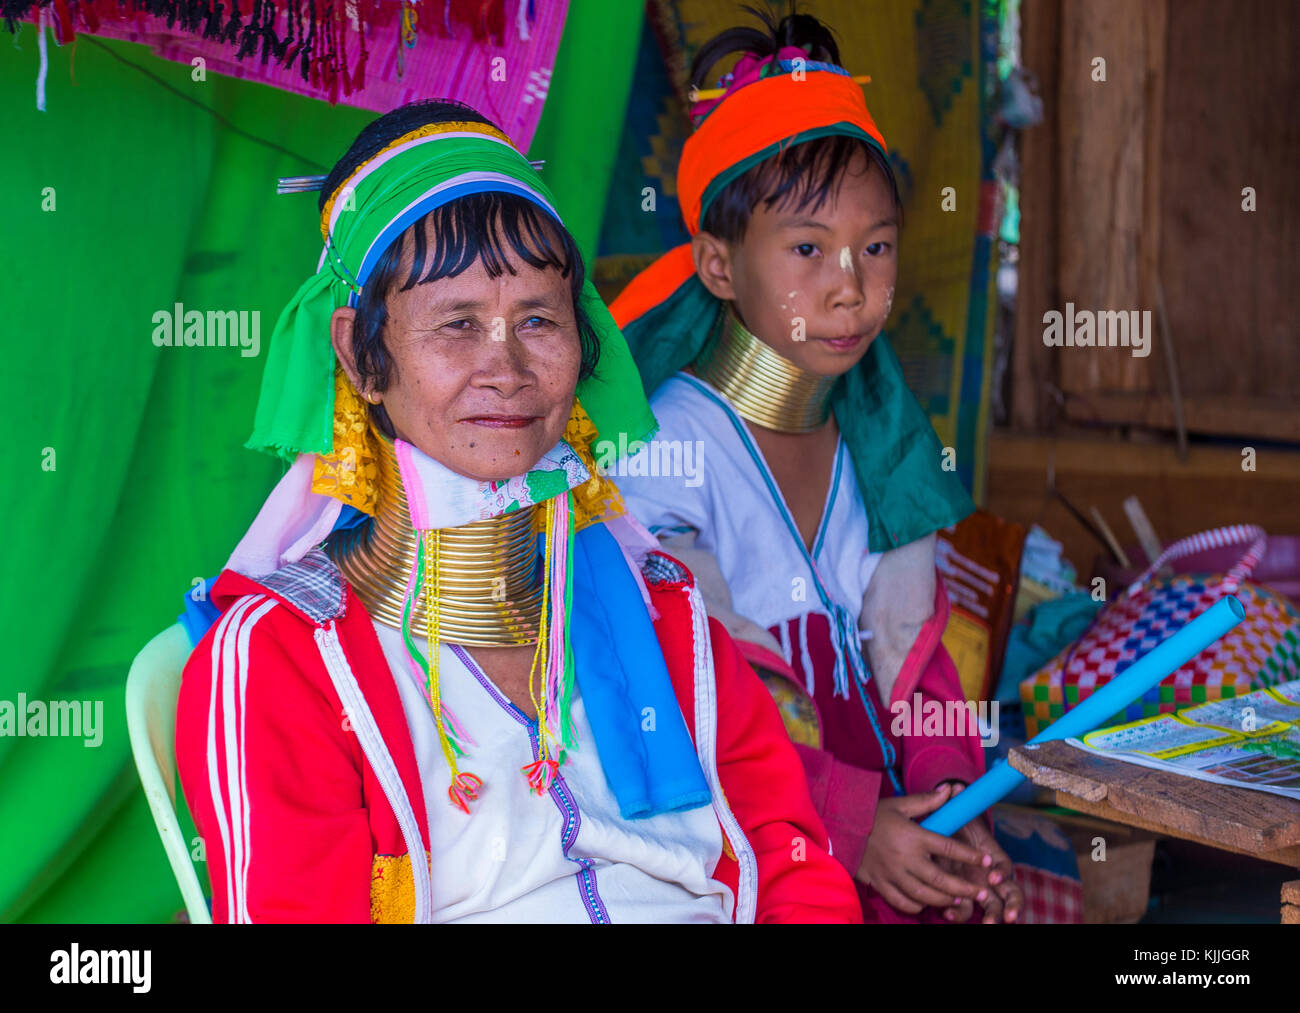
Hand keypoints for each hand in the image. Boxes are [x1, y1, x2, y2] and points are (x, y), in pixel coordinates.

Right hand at [856, 784, 991, 914]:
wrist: (841, 827)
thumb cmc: (873, 815)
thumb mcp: (900, 805)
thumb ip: (927, 801)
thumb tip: (952, 790)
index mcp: (913, 836)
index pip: (949, 847)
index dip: (970, 856)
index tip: (987, 861)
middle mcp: (905, 858)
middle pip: (941, 881)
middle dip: (964, 889)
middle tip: (982, 894)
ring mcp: (893, 874)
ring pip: (924, 896)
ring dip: (944, 901)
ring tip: (959, 901)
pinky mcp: (880, 884)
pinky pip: (902, 902)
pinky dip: (916, 907)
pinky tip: (927, 904)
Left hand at [948, 784, 1023, 923]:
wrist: (942, 835)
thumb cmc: (954, 824)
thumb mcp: (954, 813)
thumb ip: (955, 802)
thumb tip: (954, 787)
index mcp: (992, 855)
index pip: (1004, 865)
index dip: (1002, 872)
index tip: (993, 876)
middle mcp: (989, 874)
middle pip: (1010, 893)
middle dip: (1013, 905)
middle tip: (1010, 916)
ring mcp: (978, 886)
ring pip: (992, 906)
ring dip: (992, 916)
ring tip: (987, 924)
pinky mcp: (962, 895)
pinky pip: (965, 908)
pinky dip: (960, 913)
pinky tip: (949, 914)